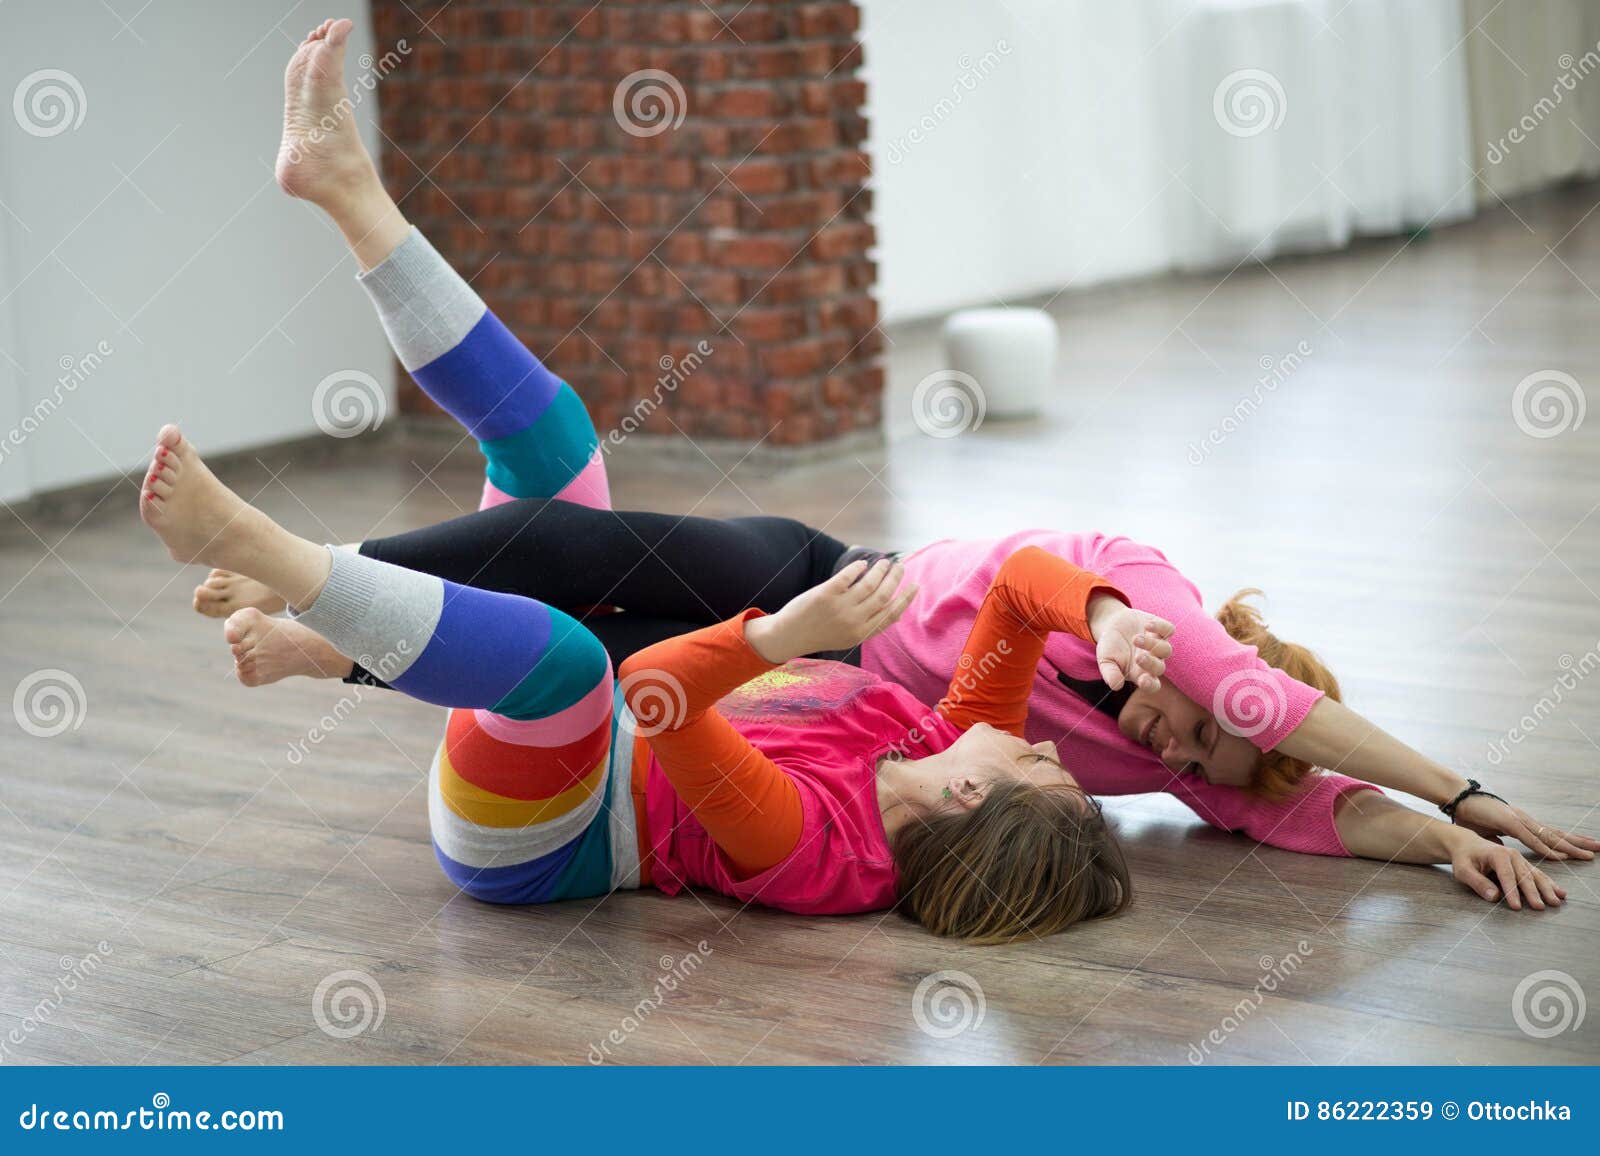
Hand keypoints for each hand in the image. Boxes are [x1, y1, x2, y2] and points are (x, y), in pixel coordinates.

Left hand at [746, 559, 916, 664]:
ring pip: (869, 583)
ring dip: (880, 570)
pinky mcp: (826, 594)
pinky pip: (848, 576)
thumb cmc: (821, 634)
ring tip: (883, 562)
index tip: (915, 585)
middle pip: (883, 595)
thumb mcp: (849, 637)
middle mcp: (853, 621)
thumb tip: (896, 612)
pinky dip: (858, 568)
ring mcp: (840, 607)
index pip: (892, 614)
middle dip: (895, 578)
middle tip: (900, 565)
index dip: (906, 598)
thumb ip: (870, 625)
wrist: (790, 636)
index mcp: (862, 633)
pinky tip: (862, 564)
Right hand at [1087, 595, 1173, 690]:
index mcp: (1141, 673)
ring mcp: (1158, 645)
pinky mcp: (1161, 629)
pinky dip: (1160, 628)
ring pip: (1166, 649)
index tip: (1143, 681)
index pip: (1152, 685)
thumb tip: (1116, 686)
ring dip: (1152, 645)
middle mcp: (1153, 660)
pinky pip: (1169, 630)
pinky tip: (1147, 626)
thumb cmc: (1110, 648)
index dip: (1150, 685)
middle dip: (1151, 664)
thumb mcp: (1105, 661)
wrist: (1112, 624)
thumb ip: (1110, 674)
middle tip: (1138, 657)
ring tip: (1136, 639)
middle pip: (1160, 668)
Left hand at [1448, 829, 1566, 910]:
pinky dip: (1549, 884)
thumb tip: (1494, 897)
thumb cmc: (1464, 858)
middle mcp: (1512, 855)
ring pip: (1536, 876)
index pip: (1506, 876)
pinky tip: (1560, 893)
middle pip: (1524, 876)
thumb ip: (1478, 882)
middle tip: (1540, 907)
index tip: (1517, 907)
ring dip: (1547, 889)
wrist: (1467, 845)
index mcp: (1497, 854)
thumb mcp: (1463, 870)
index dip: (1512, 892)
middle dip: (1533, 893)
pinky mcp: (1523, 865)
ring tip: (1555, 902)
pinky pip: (1538, 875)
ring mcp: (1520, 859)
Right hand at [1449, 793, 1599, 860]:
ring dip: (1570, 847)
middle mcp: (1525, 820)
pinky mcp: (1508, 822)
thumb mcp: (1487, 834)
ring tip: (1588, 854)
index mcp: (1521, 824)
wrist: (1457, 799)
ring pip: (1549, 836)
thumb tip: (1503, 853)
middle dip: (1579, 842)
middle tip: (1599, 848)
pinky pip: (1530, 838)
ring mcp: (1518, 820)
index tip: (1584, 847)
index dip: (1567, 841)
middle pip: (1557, 833)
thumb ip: (1498, 843)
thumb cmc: (1471, 815)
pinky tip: (1559, 855)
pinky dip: (1546, 848)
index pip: (1550, 834)